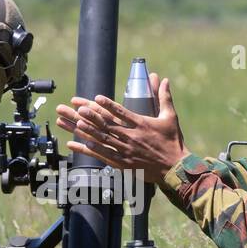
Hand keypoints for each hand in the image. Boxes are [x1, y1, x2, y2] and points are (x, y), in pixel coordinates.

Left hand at [54, 71, 188, 183]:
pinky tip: (77, 144)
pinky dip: (88, 150)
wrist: (175, 168)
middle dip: (88, 116)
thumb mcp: (170, 117)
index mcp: (141, 124)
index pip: (120, 113)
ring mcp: (125, 151)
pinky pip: (102, 155)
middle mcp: (131, 137)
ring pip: (101, 139)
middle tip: (73, 108)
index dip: (107, 105)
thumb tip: (164, 80)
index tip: (94, 98)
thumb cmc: (172, 142)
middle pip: (105, 125)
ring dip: (84, 131)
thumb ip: (164, 97)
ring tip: (71, 123)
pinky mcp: (122, 163)